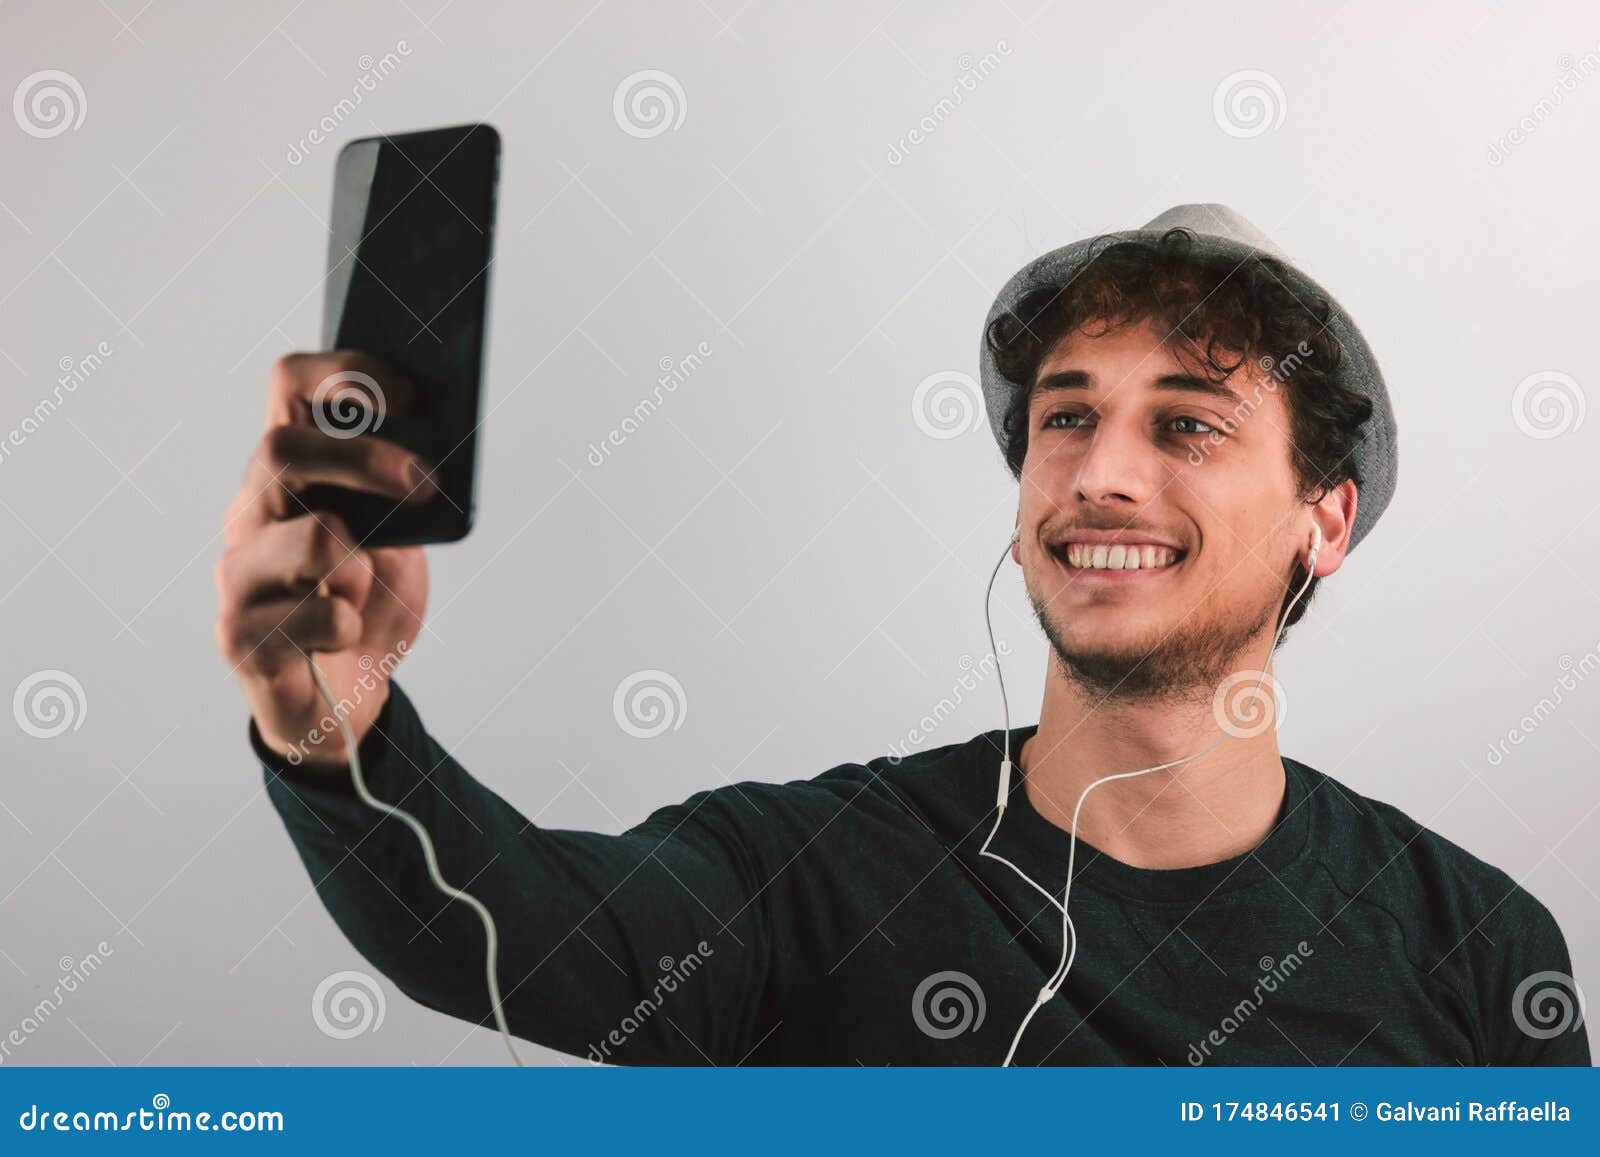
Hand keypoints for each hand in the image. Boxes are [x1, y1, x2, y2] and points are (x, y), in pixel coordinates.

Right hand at [215, 351, 433, 766]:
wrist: (347, 698)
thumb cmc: (370, 605)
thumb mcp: (400, 536)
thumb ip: (402, 491)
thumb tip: (436, 447)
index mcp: (288, 475)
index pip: (289, 386)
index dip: (346, 373)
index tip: (411, 392)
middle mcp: (252, 513)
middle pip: (283, 451)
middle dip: (365, 460)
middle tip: (424, 483)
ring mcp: (240, 575)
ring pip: (311, 538)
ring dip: (361, 565)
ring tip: (364, 592)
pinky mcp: (242, 637)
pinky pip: (317, 615)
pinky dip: (351, 625)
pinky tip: (348, 634)